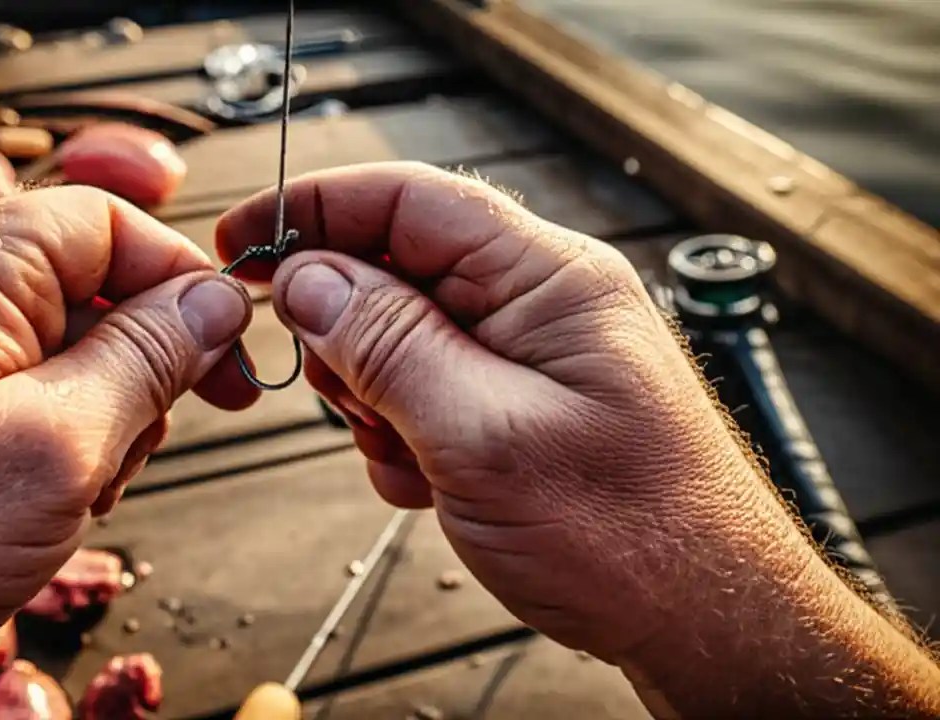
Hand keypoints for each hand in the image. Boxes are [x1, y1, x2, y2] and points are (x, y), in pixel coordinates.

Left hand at [0, 186, 255, 716]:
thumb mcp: (57, 449)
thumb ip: (146, 360)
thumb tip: (214, 304)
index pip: (97, 222)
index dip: (175, 275)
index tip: (224, 336)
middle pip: (84, 289)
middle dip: (137, 365)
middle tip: (154, 429)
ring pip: (61, 353)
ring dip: (100, 419)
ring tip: (80, 489)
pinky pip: (22, 398)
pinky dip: (58, 445)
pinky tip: (46, 504)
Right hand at [217, 162, 939, 715]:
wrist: (699, 619)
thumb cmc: (631, 534)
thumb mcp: (483, 436)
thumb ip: (388, 346)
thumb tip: (307, 277)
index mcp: (547, 279)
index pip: (410, 200)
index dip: (316, 210)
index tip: (241, 242)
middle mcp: (537, 303)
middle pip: (394, 269)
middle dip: (348, 333)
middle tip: (350, 398)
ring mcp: (525, 355)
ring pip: (397, 338)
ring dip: (376, 398)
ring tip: (411, 455)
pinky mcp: (513, 403)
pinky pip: (422, 391)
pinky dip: (402, 435)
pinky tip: (430, 481)